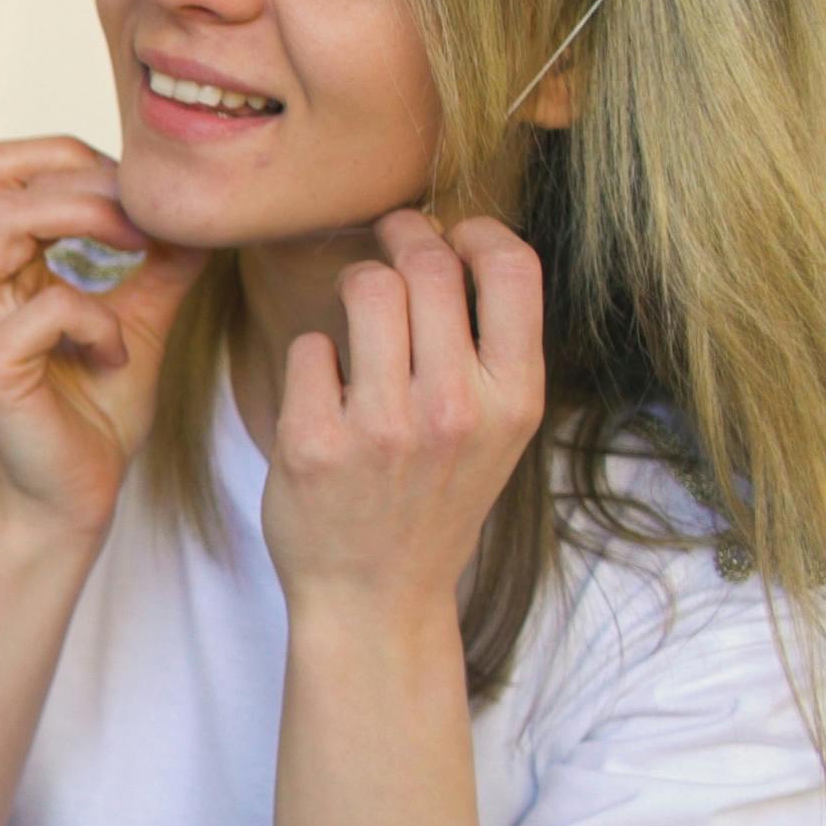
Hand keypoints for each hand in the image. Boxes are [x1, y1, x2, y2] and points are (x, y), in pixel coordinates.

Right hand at [0, 137, 208, 544]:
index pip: (14, 167)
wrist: (76, 496)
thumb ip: (161, 261)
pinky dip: (101, 317)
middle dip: (89, 179)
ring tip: (139, 251)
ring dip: (90, 219)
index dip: (83, 164)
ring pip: (8, 217)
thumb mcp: (144, 317)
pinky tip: (118, 352)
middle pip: (0, 171)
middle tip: (144, 220)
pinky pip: (51, 304)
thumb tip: (200, 208)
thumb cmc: (97, 413)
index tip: (141, 207)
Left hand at [261, 211, 543, 616]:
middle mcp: (457, 408)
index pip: (514, 268)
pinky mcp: (314, 441)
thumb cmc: (434, 499)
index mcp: (516, 399)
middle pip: (429, 263)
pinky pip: (309, 346)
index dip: (477, 230)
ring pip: (366, 288)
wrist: (376, 595)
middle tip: (388, 237)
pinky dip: (314, 357)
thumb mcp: (497, 431)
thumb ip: (489, 349)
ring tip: (358, 312)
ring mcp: (384, 426)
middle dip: (402, 235)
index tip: (452, 232)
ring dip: (356, 285)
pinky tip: (325, 389)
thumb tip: (459, 244)